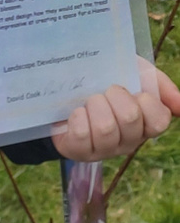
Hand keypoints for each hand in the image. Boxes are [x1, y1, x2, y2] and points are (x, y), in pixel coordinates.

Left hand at [52, 66, 179, 161]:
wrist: (63, 86)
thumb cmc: (103, 79)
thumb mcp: (133, 71)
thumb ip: (159, 83)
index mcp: (144, 123)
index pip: (159, 120)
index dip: (146, 102)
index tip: (134, 90)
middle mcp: (128, 140)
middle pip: (130, 119)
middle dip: (114, 96)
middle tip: (105, 91)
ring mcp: (104, 149)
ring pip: (106, 129)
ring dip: (94, 105)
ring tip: (88, 101)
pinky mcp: (79, 151)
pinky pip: (82, 136)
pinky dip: (77, 117)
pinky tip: (75, 112)